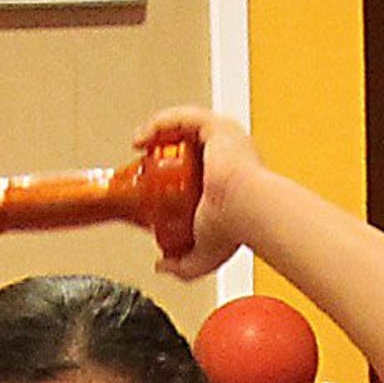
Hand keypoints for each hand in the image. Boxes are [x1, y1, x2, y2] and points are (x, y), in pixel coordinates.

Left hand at [137, 105, 260, 280]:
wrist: (245, 209)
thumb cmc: (234, 227)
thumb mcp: (203, 256)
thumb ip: (182, 265)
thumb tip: (162, 264)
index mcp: (228, 182)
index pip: (195, 172)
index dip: (168, 176)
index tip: (148, 186)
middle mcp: (227, 158)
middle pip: (187, 147)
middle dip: (160, 152)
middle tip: (141, 165)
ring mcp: (222, 141)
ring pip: (184, 128)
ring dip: (157, 133)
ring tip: (138, 144)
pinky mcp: (216, 127)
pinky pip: (183, 117)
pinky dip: (159, 122)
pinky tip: (142, 136)